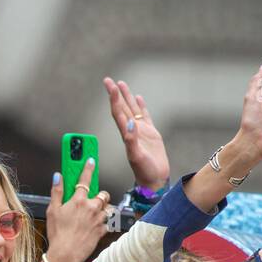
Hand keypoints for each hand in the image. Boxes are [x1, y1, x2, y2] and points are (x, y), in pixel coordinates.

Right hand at [44, 158, 108, 261]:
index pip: (85, 179)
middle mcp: (91, 208)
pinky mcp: (102, 230)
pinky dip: (103, 222)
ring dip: (103, 208)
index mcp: (78, 200)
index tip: (91, 160)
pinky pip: (107, 223)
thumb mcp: (52, 211)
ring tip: (94, 213)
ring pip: (108, 208)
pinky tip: (95, 225)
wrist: (66, 255)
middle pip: (102, 194)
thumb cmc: (58, 235)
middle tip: (91, 198)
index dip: (88, 168)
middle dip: (99, 194)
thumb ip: (56, 192)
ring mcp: (99, 219)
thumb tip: (57, 177)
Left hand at [103, 76, 167, 191]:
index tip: (111, 87)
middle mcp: (131, 130)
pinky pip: (144, 116)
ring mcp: (141, 131)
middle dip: (115, 94)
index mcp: (126, 134)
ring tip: (121, 84)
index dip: (114, 99)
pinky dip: (140, 106)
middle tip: (108, 80)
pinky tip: (138, 98)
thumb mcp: (136, 157)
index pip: (117, 113)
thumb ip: (132, 140)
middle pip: (121, 108)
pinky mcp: (151, 134)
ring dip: (126, 97)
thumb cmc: (144, 172)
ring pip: (131, 109)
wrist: (154, 180)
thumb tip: (130, 123)